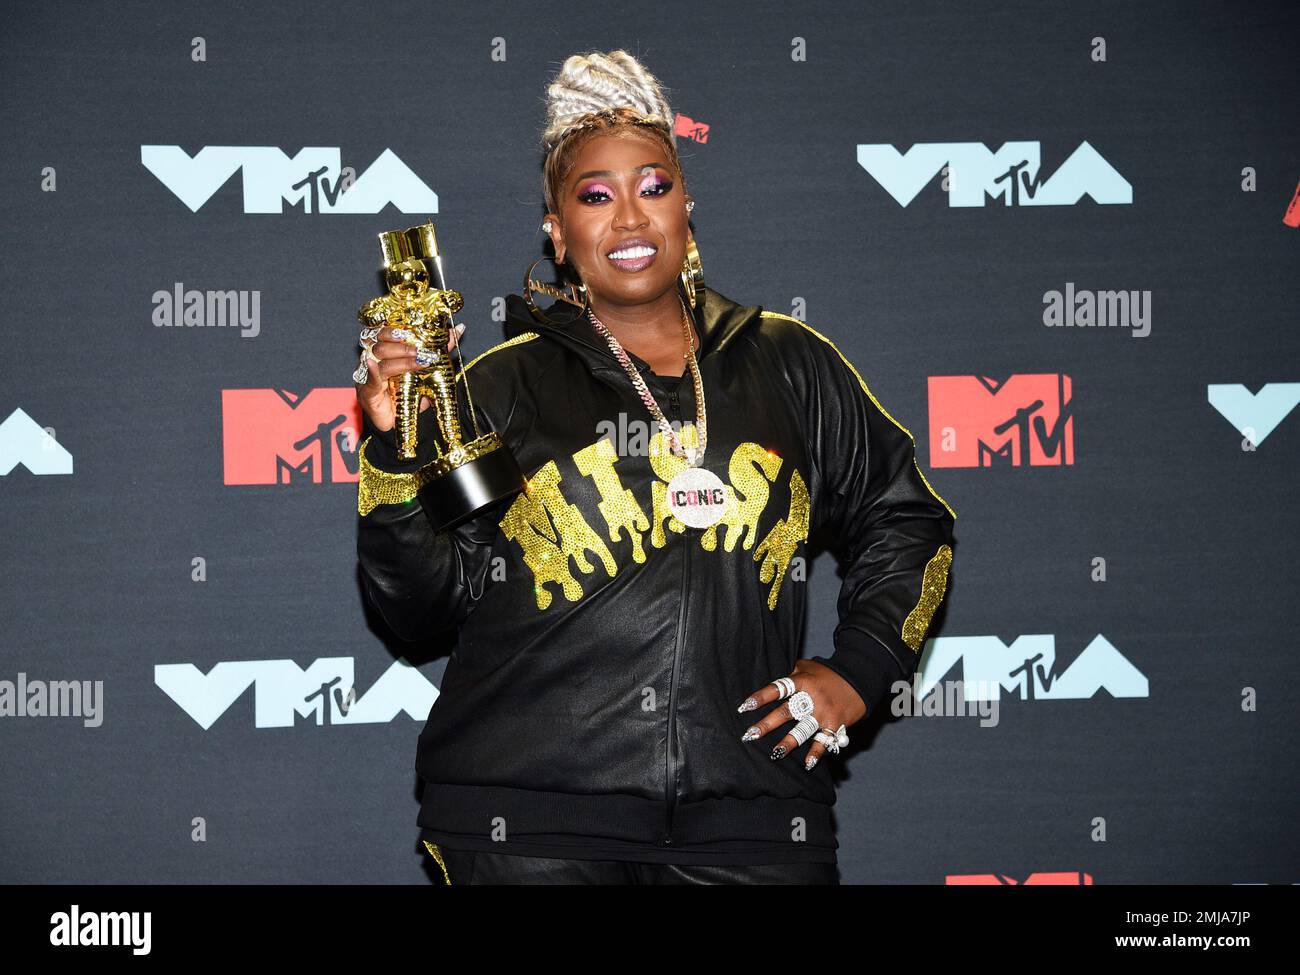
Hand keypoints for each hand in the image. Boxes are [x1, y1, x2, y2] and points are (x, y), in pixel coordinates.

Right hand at [355, 323, 464, 430]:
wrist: (397, 421)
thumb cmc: (409, 394)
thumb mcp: (428, 372)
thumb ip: (440, 351)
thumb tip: (456, 330)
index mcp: (387, 350)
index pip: (387, 329)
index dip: (398, 325)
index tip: (415, 326)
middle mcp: (375, 358)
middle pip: (381, 340)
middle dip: (402, 341)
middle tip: (421, 349)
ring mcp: (369, 373)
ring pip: (378, 355)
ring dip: (400, 356)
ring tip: (418, 360)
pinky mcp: (367, 391)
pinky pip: (370, 378)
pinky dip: (373, 371)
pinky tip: (375, 365)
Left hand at [737, 659, 866, 769]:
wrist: (859, 676)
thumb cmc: (829, 672)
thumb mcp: (809, 666)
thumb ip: (792, 675)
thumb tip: (776, 687)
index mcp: (802, 681)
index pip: (777, 689)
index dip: (761, 697)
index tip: (745, 707)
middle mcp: (811, 697)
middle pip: (785, 712)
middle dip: (766, 725)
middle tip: (749, 735)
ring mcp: (823, 712)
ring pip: (802, 730)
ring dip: (788, 743)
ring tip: (774, 754)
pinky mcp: (836, 724)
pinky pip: (825, 740)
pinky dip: (817, 753)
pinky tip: (808, 764)